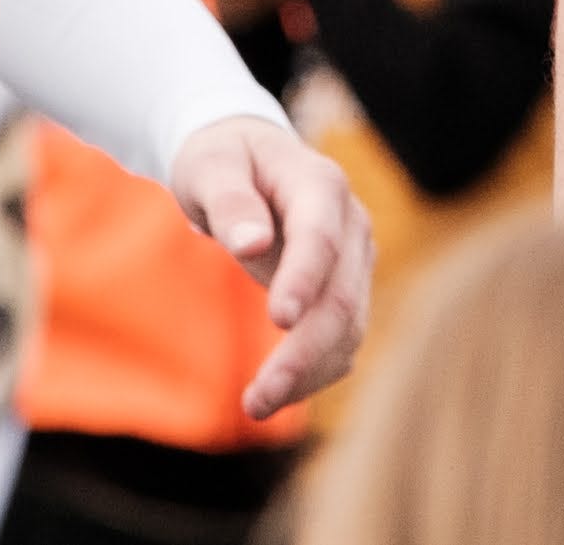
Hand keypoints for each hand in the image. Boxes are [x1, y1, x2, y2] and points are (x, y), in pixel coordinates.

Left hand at [166, 114, 370, 417]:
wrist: (247, 157)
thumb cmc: (222, 159)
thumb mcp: (209, 166)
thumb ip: (229, 201)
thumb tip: (251, 244)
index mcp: (320, 184)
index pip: (319, 238)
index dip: (303, 279)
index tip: (277, 321)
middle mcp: (350, 222)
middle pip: (340, 297)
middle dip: (303, 353)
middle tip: (254, 401)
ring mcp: (354, 257)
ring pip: (349, 326)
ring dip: (309, 372)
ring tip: (256, 406)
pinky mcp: (346, 286)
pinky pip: (343, 337)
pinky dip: (316, 370)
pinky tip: (278, 393)